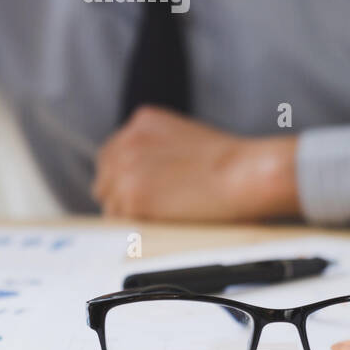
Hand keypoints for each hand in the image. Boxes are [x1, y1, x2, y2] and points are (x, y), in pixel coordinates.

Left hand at [91, 107, 300, 221]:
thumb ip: (158, 149)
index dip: (125, 177)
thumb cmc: (232, 162)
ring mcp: (126, 169)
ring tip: (164, 217)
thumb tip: (149, 175)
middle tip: (152, 209)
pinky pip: (121, 222)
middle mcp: (127, 140)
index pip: (113, 155)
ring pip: (111, 203)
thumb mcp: (187, 137)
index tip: (141, 190)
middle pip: (105, 179)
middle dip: (122, 195)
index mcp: (142, 121)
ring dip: (130, 214)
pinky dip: (138, 228)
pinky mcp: (132, 197)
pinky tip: (164, 223)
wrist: (245, 173)